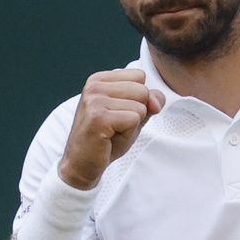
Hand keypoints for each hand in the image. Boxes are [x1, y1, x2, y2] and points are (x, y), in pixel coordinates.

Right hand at [58, 69, 164, 189]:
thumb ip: (149, 101)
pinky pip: (134, 120)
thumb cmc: (108, 139)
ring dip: (132, 125)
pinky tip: (109, 138)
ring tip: (112, 131)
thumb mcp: (133, 115)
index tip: (118, 113)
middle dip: (137, 112)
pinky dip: (128, 133)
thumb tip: (156, 101)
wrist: (83, 163)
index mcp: (100, 79)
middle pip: (143, 90)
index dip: (138, 99)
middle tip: (116, 125)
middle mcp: (94, 85)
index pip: (140, 76)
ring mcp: (94, 100)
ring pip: (140, 106)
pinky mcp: (98, 117)